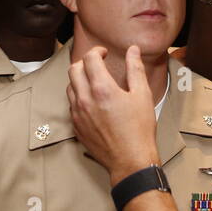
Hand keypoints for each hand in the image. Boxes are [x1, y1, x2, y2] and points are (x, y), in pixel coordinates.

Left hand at [67, 45, 159, 184]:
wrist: (130, 160)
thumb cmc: (139, 129)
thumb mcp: (142, 95)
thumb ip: (135, 69)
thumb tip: (133, 50)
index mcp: (102, 89)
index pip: (90, 59)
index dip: (97, 51)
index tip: (104, 53)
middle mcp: (85, 99)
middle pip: (74, 69)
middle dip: (85, 62)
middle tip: (97, 64)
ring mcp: (78, 114)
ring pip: (70, 86)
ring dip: (79, 79)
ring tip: (94, 81)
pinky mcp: (76, 126)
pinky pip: (71, 104)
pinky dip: (78, 96)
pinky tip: (91, 100)